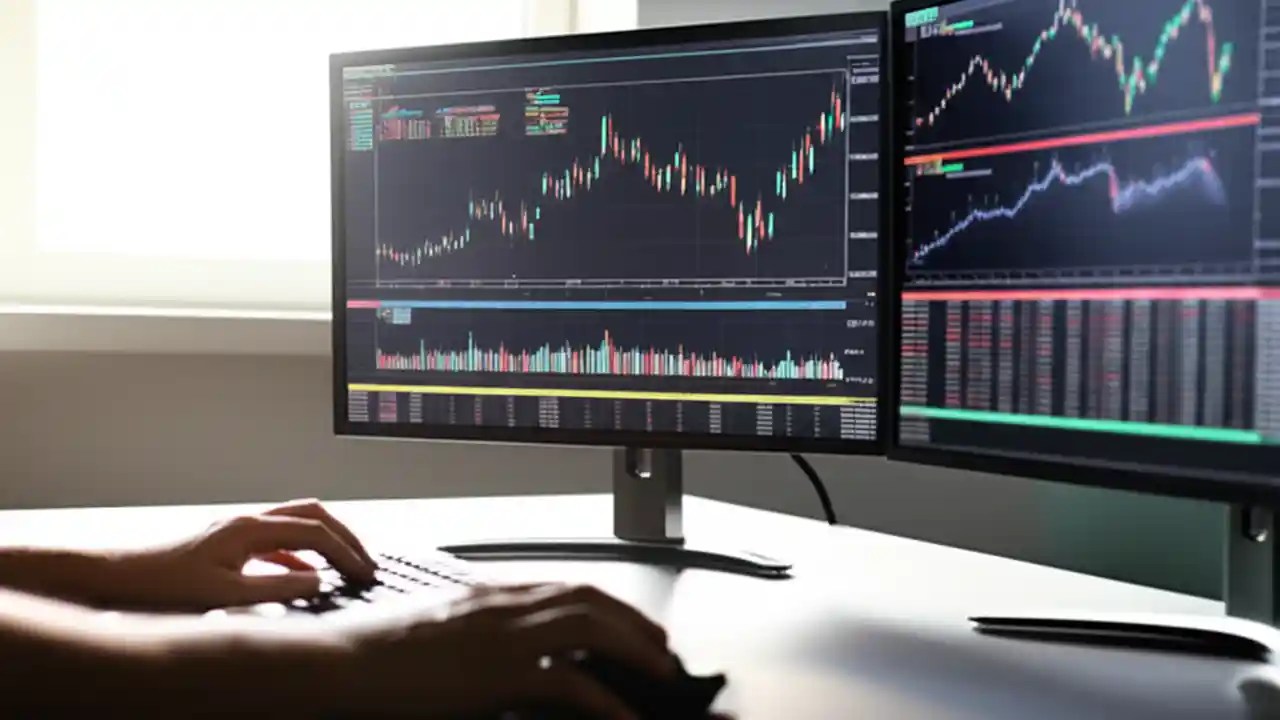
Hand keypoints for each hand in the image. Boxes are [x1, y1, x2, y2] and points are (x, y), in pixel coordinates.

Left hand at [105, 499, 376, 610]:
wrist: (124, 577)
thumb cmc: (166, 584)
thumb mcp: (225, 594)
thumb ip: (277, 588)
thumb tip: (319, 582)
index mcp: (252, 528)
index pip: (315, 532)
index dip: (345, 553)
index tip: (364, 573)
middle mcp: (249, 521)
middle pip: (314, 515)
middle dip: (346, 536)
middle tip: (366, 561)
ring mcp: (241, 529)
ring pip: (299, 522)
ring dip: (327, 540)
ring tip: (347, 563)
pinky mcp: (233, 542)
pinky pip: (280, 540)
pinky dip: (303, 553)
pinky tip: (308, 575)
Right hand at [338, 583, 703, 719]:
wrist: (340, 663)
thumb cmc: (377, 652)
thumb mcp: (439, 630)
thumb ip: (480, 632)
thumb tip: (513, 652)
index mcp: (491, 593)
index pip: (568, 586)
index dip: (612, 604)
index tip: (634, 623)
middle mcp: (504, 605)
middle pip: (591, 599)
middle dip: (636, 622)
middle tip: (662, 650)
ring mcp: (503, 635)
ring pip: (593, 627)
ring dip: (636, 649)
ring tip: (660, 674)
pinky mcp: (498, 673)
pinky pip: (571, 685)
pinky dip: (608, 702)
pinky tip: (626, 719)